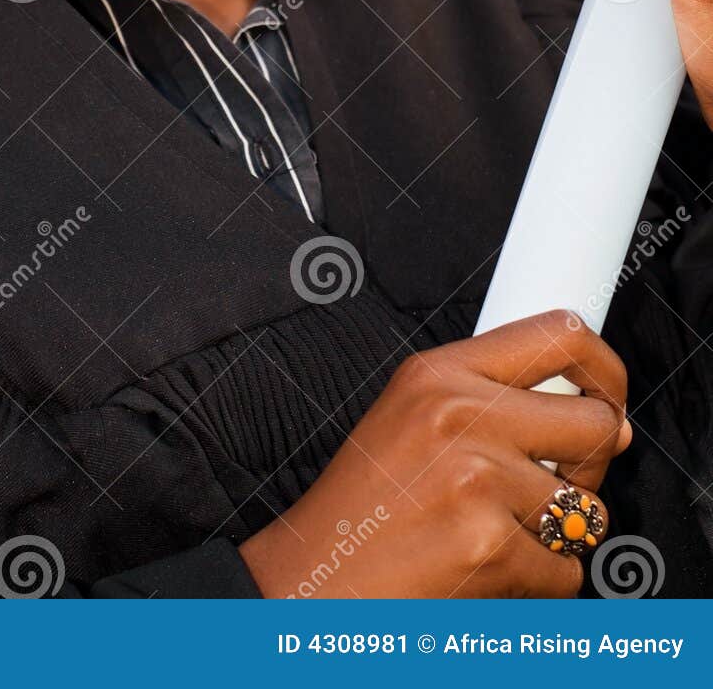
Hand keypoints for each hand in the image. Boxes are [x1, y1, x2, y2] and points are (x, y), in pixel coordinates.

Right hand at [237, 309, 628, 598]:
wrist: (312, 585)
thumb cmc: (361, 510)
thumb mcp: (412, 420)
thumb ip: (494, 403)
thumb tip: (607, 422)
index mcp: (438, 373)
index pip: (556, 335)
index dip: (604, 366)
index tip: (606, 392)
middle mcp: (459, 413)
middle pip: (594, 423)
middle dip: (588, 465)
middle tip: (551, 483)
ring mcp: (478, 478)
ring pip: (586, 509)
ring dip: (556, 534)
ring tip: (496, 534)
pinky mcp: (492, 544)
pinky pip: (567, 569)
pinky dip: (538, 583)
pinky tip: (485, 573)